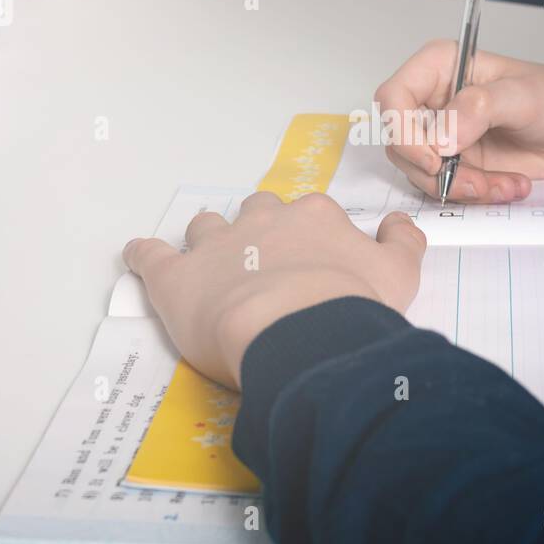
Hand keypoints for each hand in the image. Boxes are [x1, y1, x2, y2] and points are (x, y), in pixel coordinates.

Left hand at [122, 192, 425, 389]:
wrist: (301, 330)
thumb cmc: (351, 306)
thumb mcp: (400, 276)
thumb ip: (404, 243)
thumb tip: (399, 223)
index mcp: (314, 218)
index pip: (309, 215)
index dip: (308, 239)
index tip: (310, 262)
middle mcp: (263, 222)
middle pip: (256, 212)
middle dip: (257, 231)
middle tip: (264, 263)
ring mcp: (217, 246)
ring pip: (206, 227)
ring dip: (208, 241)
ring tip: (210, 264)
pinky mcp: (176, 277)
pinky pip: (150, 255)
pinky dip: (143, 254)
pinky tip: (139, 256)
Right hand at [374, 40, 543, 203]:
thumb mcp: (523, 96)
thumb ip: (479, 108)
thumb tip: (441, 139)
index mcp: (439, 68)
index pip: (393, 98)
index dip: (402, 133)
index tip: (434, 158)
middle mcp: (433, 102)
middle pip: (399, 144)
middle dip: (436, 171)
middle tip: (477, 181)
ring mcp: (442, 136)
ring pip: (420, 173)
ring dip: (461, 188)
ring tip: (503, 184)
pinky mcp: (456, 164)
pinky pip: (446, 188)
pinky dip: (477, 195)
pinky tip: (509, 186)